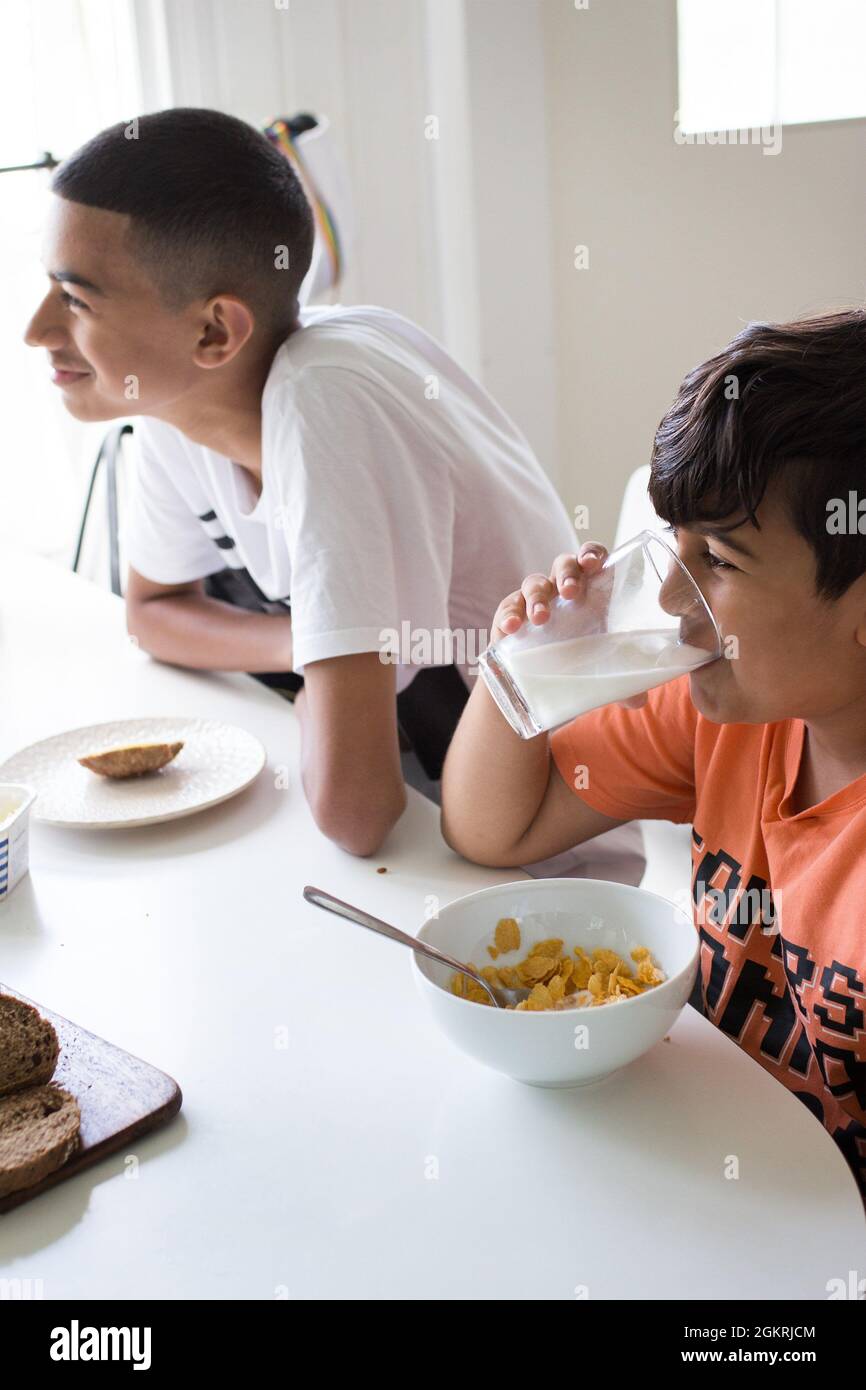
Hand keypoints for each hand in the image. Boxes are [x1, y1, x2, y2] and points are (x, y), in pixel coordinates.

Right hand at [489, 544, 647, 709]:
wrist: (535, 685)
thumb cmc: (576, 663)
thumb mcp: (601, 671)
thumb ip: (622, 685)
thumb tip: (639, 700)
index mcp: (589, 593)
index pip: (592, 559)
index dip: (593, 554)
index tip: (595, 565)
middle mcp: (561, 590)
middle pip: (563, 565)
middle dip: (567, 574)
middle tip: (570, 593)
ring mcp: (534, 601)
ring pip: (535, 584)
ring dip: (538, 597)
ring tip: (541, 619)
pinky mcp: (510, 616)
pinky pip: (508, 607)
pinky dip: (509, 614)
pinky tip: (512, 627)